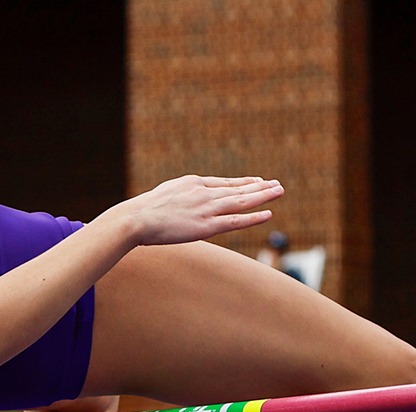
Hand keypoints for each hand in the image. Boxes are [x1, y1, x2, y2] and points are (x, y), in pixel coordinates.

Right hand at [99, 175, 283, 246]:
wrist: (136, 219)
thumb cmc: (141, 212)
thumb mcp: (161, 197)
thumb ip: (176, 199)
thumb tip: (176, 207)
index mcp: (192, 183)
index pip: (223, 183)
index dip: (242, 183)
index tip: (256, 181)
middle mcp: (204, 192)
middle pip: (237, 189)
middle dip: (259, 187)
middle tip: (276, 184)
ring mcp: (206, 208)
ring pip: (241, 201)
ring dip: (263, 196)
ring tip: (279, 192)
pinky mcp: (206, 225)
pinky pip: (236, 220)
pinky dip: (253, 217)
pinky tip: (267, 214)